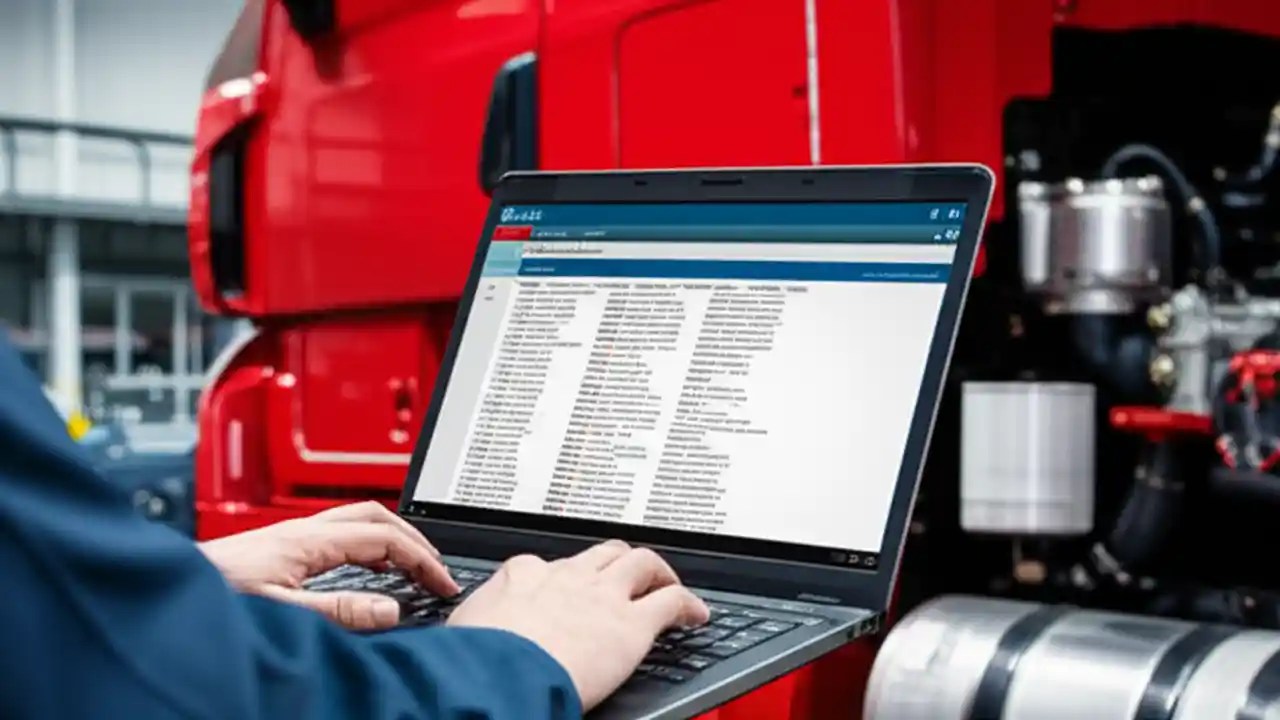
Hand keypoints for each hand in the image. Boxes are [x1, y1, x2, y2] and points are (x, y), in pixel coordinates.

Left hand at [198, 501, 458, 629]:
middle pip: (376, 518)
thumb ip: (338, 610)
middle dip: (414, 540)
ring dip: (393, 539)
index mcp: (309, 539)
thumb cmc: (209, 593)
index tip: (442, 582)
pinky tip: (368, 570)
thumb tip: (389, 609)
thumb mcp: (280, 609)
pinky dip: (369, 546)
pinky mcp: (283, 545)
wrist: (167, 587)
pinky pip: (342, 534)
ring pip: (359, 521)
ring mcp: (294, 535)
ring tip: (412, 566)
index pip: (383, 537)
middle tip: (436, 570)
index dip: (420, 558)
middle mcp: (304, 530)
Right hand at [448, 540, 709, 709]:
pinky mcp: (631, 623)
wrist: (499, 674)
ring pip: (641, 563)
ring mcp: (601, 596)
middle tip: (627, 576)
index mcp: (522, 577)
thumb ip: (476, 625)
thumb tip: (465, 638)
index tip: (564, 588)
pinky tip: (695, 614)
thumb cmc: (474, 662)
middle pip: (602, 553)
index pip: (545, 565)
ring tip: (665, 583)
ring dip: (657, 572)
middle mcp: (566, 577)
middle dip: (617, 561)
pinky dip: (688, 603)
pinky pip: (671, 601)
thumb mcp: (464, 633)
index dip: (561, 576)